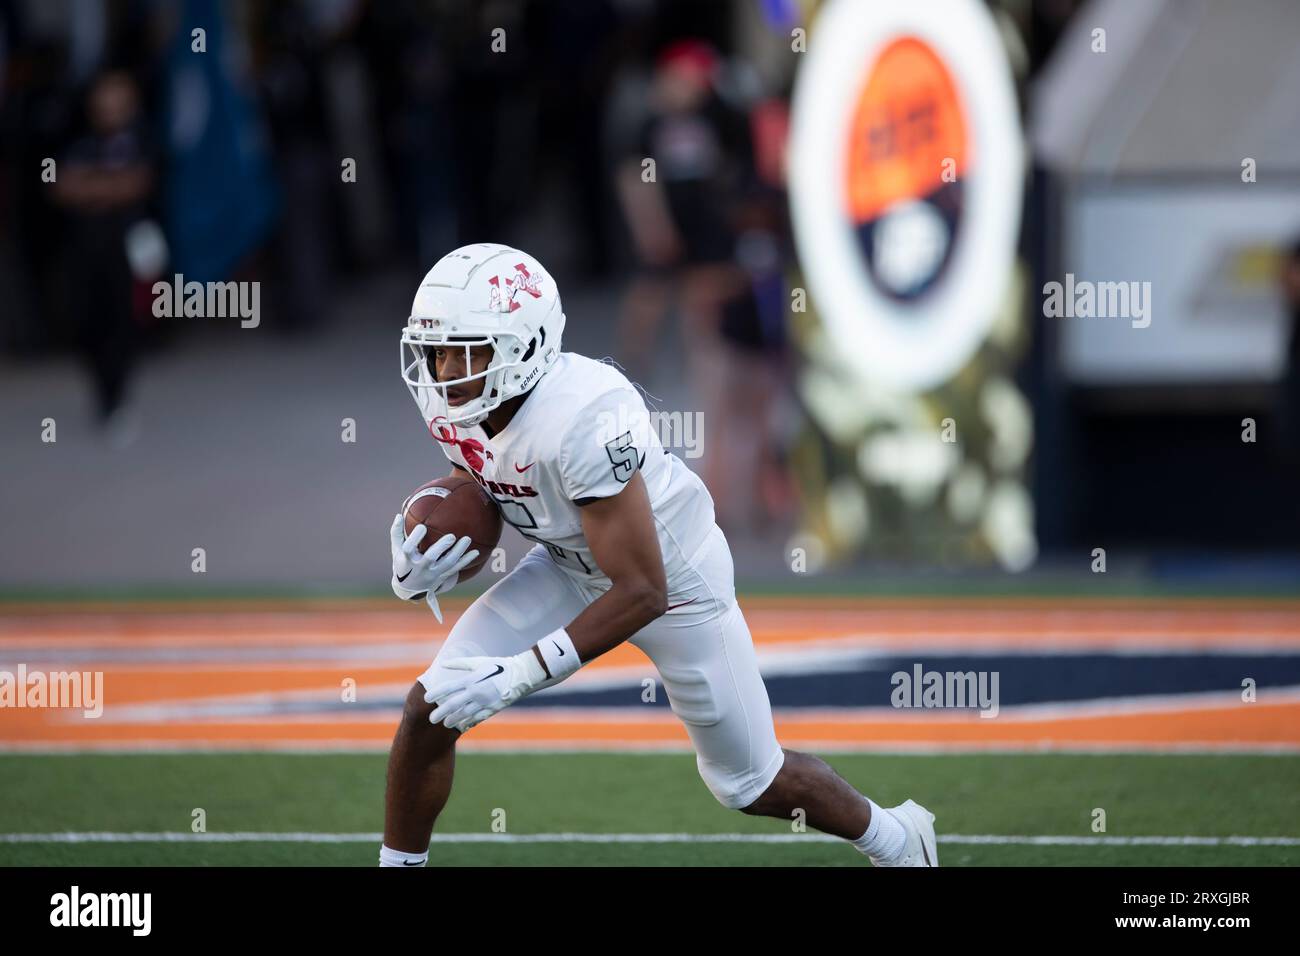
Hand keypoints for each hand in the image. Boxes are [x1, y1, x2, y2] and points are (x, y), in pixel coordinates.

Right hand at [389, 514, 478, 621]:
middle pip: (430, 558)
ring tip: (467, 539)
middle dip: (441, 548)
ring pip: (447, 564)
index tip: (422, 527)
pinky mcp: (441, 577)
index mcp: (406, 559)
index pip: (408, 548)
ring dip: (458, 552)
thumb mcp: (396, 549)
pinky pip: (455, 568)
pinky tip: (476, 552)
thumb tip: (398, 515)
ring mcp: (432, 574)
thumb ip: (396, 532)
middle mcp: (419, 567)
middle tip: (451, 536)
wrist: (408, 589)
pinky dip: (466, 561)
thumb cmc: (402, 563)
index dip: (415, 538)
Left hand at [423, 651, 547, 732]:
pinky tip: (462, 725)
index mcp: (471, 679)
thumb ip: (460, 664)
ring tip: (445, 723)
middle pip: (453, 705)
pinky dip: (468, 722)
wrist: (521, 675)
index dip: (436, 693)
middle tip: (431, 719)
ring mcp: (484, 702)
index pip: (449, 688)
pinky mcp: (492, 709)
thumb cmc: (498, 666)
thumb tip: (443, 663)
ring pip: (464, 714)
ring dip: (453, 720)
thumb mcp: (478, 662)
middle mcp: (476, 692)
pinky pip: (477, 718)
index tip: (426, 698)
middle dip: (440, 713)